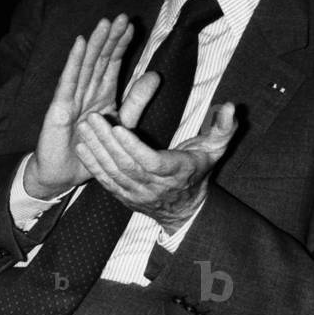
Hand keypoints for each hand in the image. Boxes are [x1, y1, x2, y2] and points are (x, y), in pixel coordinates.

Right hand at [25, 15, 133, 199]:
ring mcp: (72, 97)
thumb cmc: (92, 149)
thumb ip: (138, 100)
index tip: (132, 25)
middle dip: (111, 37)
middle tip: (122, 16)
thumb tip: (157, 75)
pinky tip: (80, 44)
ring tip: (105, 23)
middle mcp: (87, 91)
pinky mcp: (60, 108)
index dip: (121, 44)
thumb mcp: (122, 124)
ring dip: (95, 43)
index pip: (113, 63)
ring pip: (87, 65)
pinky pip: (68, 82)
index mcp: (102, 93)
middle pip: (100, 59)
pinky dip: (74, 62)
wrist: (64, 174)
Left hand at [75, 72, 237, 232]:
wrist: (185, 208)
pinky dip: (92, 164)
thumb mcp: (216, 149)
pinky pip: (105, 182)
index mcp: (177, 172)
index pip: (151, 162)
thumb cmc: (200, 170)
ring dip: (95, 150)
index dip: (134, 147)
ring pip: (112, 173)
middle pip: (126, 165)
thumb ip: (224, 127)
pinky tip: (82, 146)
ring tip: (84, 126)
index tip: (119, 126)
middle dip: (106, 142)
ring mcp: (137, 194)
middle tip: (92, 117)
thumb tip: (231, 106)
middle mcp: (155, 186)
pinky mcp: (124, 197)